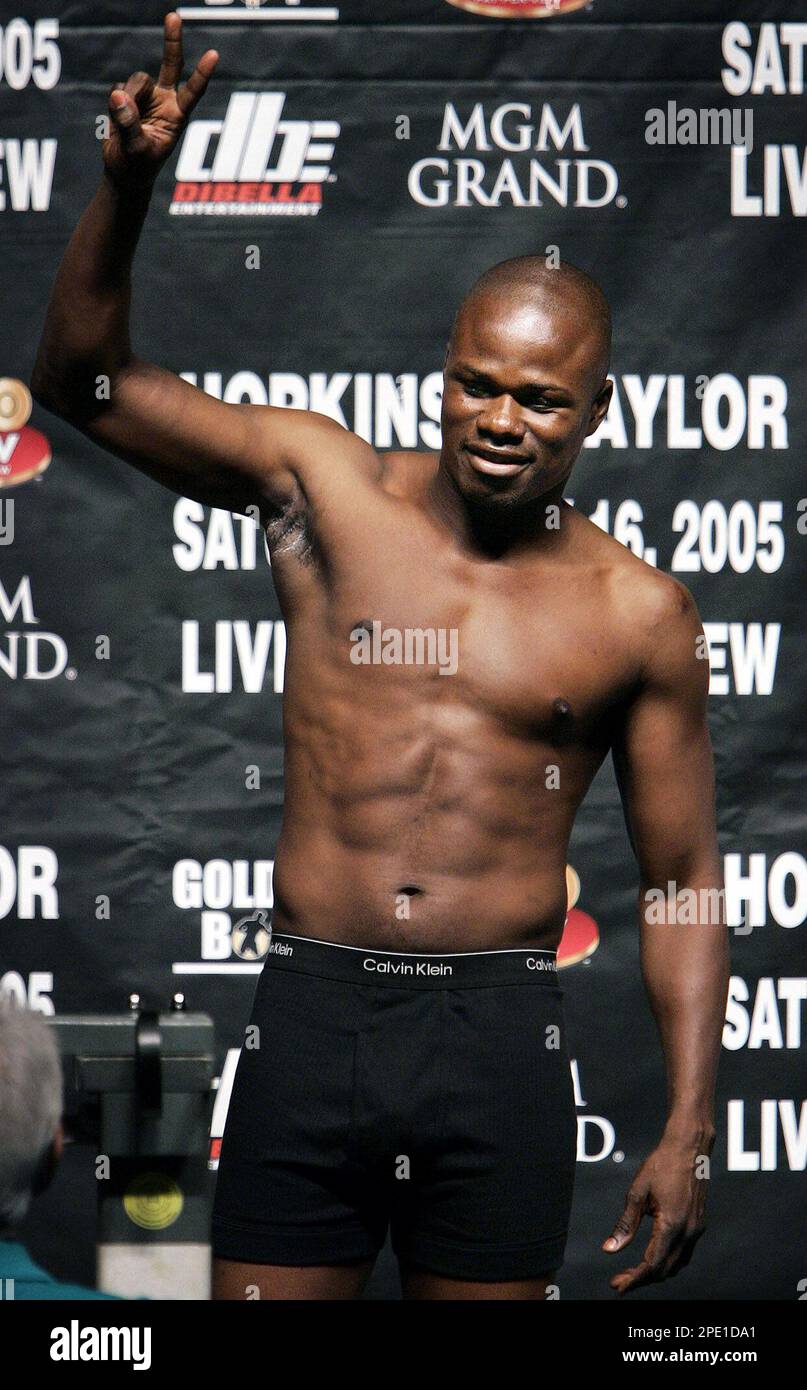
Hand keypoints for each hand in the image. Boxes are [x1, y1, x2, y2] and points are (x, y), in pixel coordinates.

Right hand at [104, 11, 217, 189]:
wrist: (124, 172)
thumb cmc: (138, 167)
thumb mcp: (136, 151)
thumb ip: (129, 124)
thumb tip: (119, 95)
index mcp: (178, 115)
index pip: (192, 91)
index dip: (202, 74)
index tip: (214, 55)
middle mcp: (166, 100)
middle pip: (171, 64)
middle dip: (172, 40)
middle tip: (173, 16)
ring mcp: (147, 96)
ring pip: (137, 80)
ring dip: (130, 98)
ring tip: (127, 124)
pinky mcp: (128, 96)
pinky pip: (119, 89)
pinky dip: (115, 104)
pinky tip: (118, 120)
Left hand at [602, 1136, 708, 1293]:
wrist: (689, 1147)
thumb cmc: (662, 1164)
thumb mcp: (637, 1192)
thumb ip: (625, 1224)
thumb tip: (610, 1248)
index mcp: (672, 1224)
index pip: (652, 1264)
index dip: (633, 1279)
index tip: (617, 1286)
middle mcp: (688, 1231)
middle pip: (665, 1269)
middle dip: (641, 1279)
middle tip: (619, 1281)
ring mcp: (696, 1229)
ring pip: (677, 1265)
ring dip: (655, 1273)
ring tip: (633, 1274)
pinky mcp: (699, 1224)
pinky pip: (685, 1254)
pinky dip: (668, 1262)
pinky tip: (655, 1258)